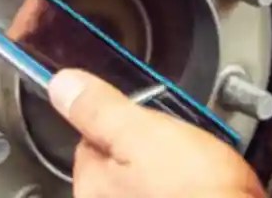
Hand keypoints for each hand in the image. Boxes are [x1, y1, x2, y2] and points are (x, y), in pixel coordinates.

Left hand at [48, 69, 264, 197]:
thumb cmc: (197, 195)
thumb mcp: (142, 133)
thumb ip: (99, 109)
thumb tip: (62, 85)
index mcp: (93, 187)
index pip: (92, 137)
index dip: (125, 120)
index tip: (148, 117)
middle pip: (123, 160)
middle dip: (151, 148)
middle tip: (181, 145)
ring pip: (152, 177)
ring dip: (175, 169)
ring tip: (201, 167)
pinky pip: (179, 191)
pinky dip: (192, 188)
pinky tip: (209, 187)